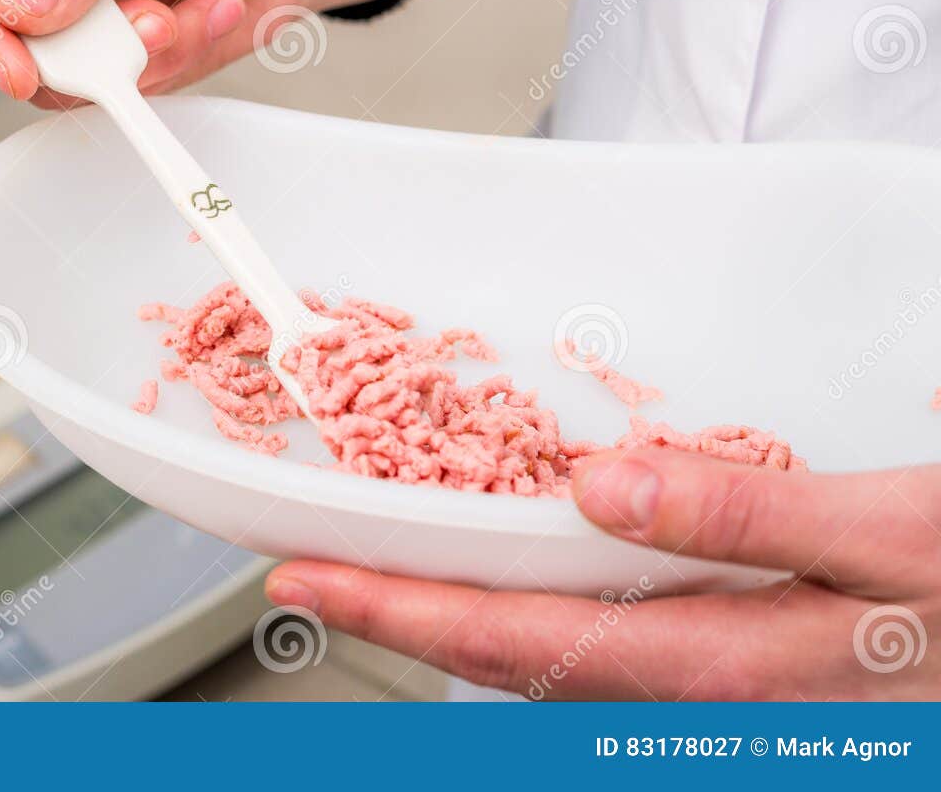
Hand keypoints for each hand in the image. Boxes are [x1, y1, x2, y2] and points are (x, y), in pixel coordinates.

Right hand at [0, 0, 416, 104]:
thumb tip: (17, 6)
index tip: (19, 69)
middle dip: (69, 55)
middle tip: (141, 30)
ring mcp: (51, 9)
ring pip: (48, 81)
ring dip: (134, 57)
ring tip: (186, 7)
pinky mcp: (96, 52)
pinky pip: (108, 92)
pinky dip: (168, 61)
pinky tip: (207, 8)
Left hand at [266, 449, 940, 698]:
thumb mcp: (894, 538)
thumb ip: (748, 518)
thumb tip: (603, 489)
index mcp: (721, 666)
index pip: (513, 641)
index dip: (397, 610)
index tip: (304, 581)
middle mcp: (706, 697)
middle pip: (512, 660)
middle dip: (403, 616)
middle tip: (314, 573)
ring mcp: (723, 697)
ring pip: (555, 664)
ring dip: (462, 618)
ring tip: (391, 571)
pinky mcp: (746, 678)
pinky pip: (613, 652)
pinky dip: (540, 615)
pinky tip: (531, 579)